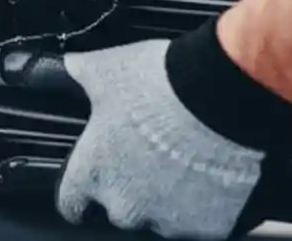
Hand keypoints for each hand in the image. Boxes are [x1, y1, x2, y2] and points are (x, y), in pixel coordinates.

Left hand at [54, 22, 291, 238]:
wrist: (223, 96)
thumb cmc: (162, 85)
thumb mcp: (106, 69)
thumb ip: (79, 73)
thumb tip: (68, 66)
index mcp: (93, 174)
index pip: (71, 203)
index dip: (80, 191)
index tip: (91, 179)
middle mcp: (127, 206)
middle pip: (121, 209)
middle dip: (132, 186)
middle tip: (151, 152)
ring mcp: (170, 219)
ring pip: (163, 216)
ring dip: (170, 194)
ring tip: (185, 158)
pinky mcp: (210, 226)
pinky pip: (203, 220)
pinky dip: (207, 201)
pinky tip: (211, 170)